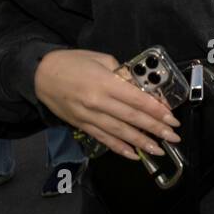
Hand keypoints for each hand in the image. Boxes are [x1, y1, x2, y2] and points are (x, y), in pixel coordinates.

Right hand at [34, 49, 180, 160]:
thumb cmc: (73, 62)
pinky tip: (132, 154)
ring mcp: (89, 116)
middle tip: (173, 136)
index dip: (156, 110)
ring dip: (140, 142)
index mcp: (105, 83)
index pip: (137, 100)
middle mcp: (98, 103)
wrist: (40, 75)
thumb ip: (123, 74)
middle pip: (131, 118)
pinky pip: (103, 139)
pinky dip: (118, 148)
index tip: (172, 117)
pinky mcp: (81, 125)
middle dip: (155, 128)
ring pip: (119, 132)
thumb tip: (142, 88)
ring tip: (158, 150)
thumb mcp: (102, 59)